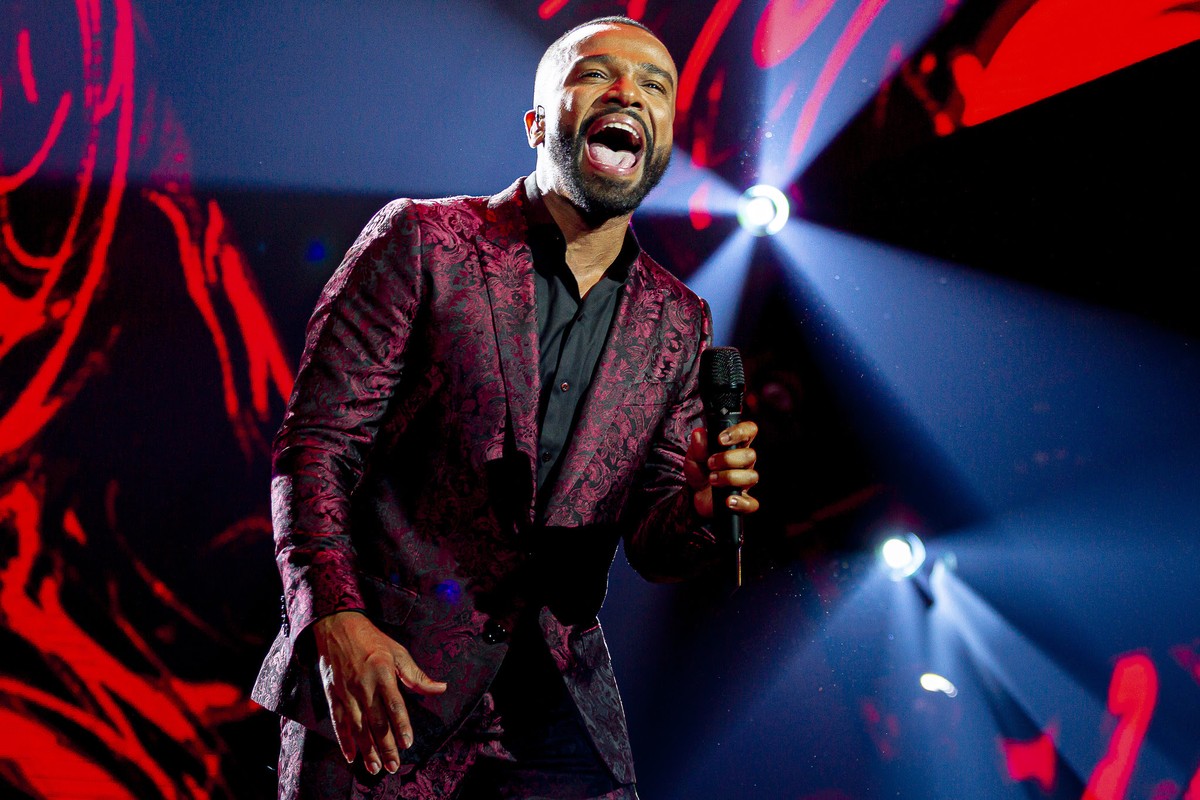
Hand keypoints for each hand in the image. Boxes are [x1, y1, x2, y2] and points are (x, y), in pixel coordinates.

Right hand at [312, 611, 446, 774]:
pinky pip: (339, 723)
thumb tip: (441, 688)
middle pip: (376, 721)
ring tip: (376, 767)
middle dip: (386, 746)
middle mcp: (363, 686)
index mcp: (382, 673)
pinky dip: (345, 741)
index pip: (394, 704)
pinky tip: (352, 756)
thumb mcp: (398, 652)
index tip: (408, 742)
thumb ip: (417, 675)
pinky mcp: (333, 696)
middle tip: (394, 765)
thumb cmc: (372, 640)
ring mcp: (346, 693)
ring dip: (367, 750)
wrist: (337, 628)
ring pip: (358, 727)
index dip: (401, 725)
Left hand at [683, 420, 759, 517]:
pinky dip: (740, 502)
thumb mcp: (694, 457)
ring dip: (730, 477)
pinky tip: (727, 500)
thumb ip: (697, 446)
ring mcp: (745, 483)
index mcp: (736, 447)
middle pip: (750, 455)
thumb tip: (699, 434)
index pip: (748, 431)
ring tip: (712, 479)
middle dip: (728, 459)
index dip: (739, 432)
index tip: (720, 439)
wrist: (695, 495)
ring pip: (751, 477)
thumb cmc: (700, 471)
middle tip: (710, 463)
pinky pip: (751, 503)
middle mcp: (744, 463)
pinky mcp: (742, 501)